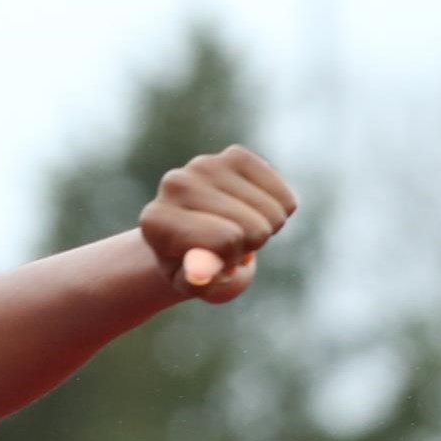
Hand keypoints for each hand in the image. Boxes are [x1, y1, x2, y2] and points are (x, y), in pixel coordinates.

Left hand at [139, 145, 296, 303]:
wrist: (193, 237)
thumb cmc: (194, 268)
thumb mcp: (194, 286)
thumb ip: (198, 281)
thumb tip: (203, 269)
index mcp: (156, 220)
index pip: (225, 241)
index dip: (228, 262)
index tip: (208, 264)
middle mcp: (175, 184)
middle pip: (252, 227)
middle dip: (247, 247)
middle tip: (223, 246)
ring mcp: (205, 164)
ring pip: (273, 213)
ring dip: (263, 231)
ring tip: (234, 230)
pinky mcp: (235, 155)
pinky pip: (284, 197)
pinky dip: (278, 213)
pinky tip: (251, 213)